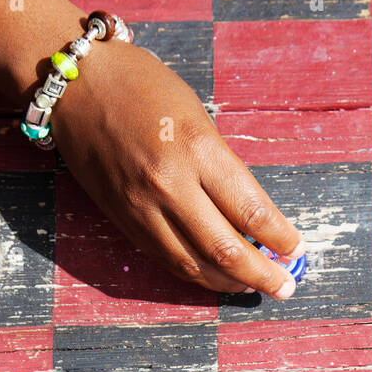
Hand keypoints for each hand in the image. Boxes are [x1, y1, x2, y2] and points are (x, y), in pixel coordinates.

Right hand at [51, 40, 304, 297]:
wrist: (76, 85)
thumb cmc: (143, 88)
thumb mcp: (197, 117)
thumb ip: (223, 168)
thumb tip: (254, 218)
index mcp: (197, 148)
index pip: (251, 210)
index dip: (280, 237)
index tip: (296, 248)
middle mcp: (169, 184)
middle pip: (226, 248)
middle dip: (262, 274)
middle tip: (286, 286)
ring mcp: (143, 207)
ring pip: (194, 264)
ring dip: (230, 282)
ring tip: (255, 287)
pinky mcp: (124, 220)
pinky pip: (167, 259)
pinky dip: (197, 274)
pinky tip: (218, 277)